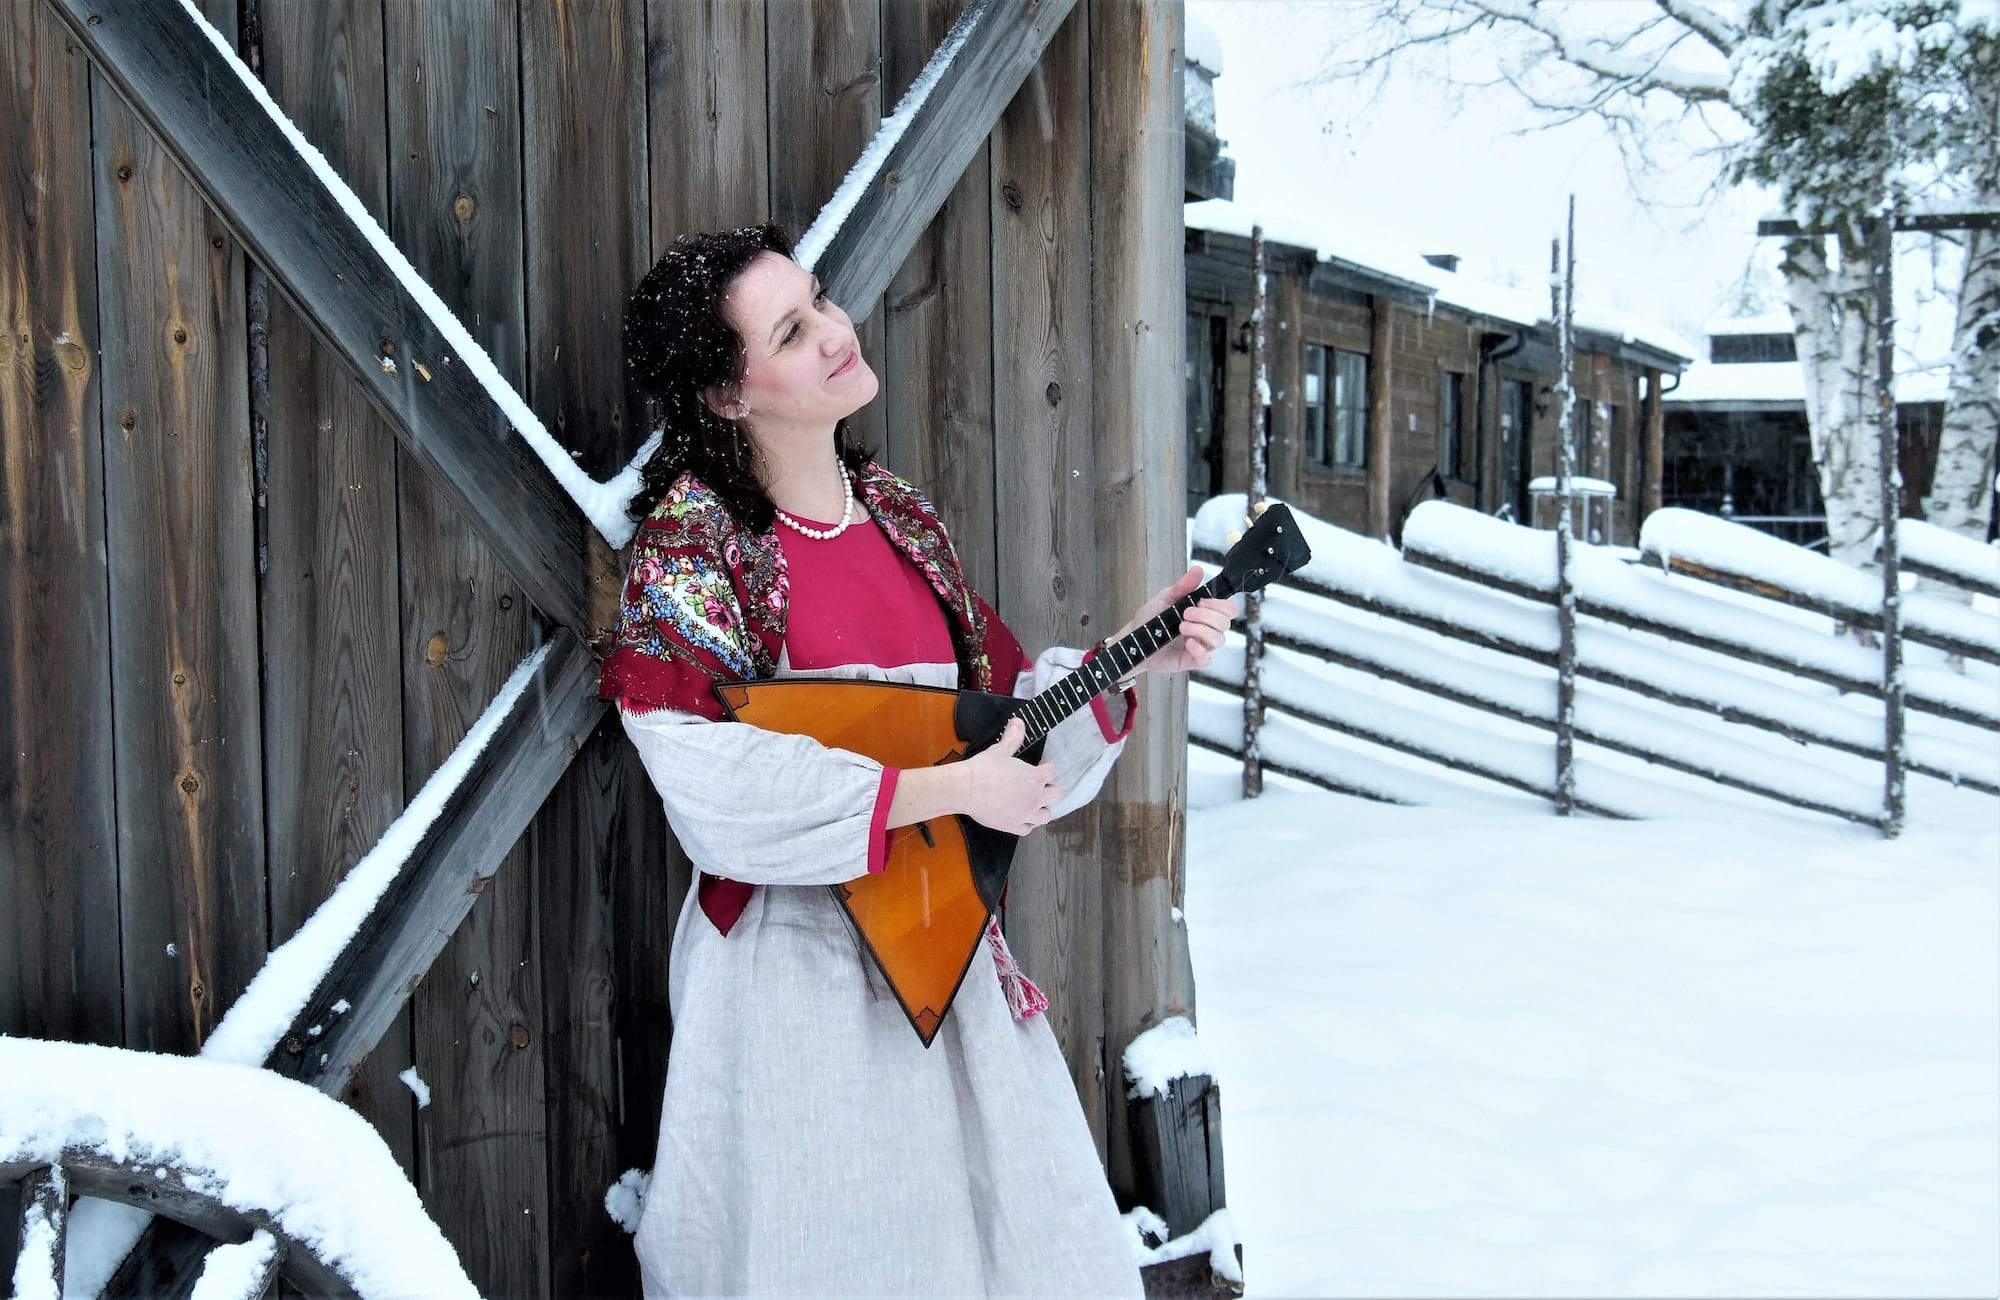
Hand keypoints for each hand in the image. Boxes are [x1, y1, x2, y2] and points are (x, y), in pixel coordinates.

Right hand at [960, 717, 1065, 834]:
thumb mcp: (1000, 750)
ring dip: (1042, 809)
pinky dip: (1027, 824)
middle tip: (1040, 785)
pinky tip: (1021, 817)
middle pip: (1056, 795)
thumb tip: (1018, 721)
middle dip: (1050, 789)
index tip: (1041, 765)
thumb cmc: (984, 768)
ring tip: (1035, 804)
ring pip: (1045, 816)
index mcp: (1035, 778)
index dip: (1047, 767)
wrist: (966, 789)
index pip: (1052, 772)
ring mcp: (1025, 814)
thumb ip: (1013, 737)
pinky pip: (1027, 829)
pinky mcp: (1012, 826)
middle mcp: (1035, 798)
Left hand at [1112, 565, 1236, 677]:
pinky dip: (1199, 650)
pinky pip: (1206, 660)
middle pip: (1226, 623)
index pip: (1228, 609)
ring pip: (1219, 640)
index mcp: (1204, 612)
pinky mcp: (1191, 660)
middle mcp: (1205, 629)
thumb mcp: (1165, 598)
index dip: (1220, 605)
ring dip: (1202, 630)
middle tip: (1186, 613)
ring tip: (1182, 626)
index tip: (1201, 601)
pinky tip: (1187, 643)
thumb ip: (1183, 586)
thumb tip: (1197, 570)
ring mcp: (1200, 645)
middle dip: (1208, 616)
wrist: (1134, 639)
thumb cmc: (1151, 619)